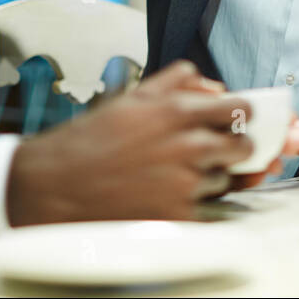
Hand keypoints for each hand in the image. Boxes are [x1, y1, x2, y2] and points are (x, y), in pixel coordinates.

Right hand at [5, 61, 256, 224]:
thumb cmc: (90, 139)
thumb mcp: (133, 97)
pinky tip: (163, 195)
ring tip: (174, 174)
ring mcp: (184, 183)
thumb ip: (178, 83)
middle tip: (217, 150)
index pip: (238, 107)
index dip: (243, 113)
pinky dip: (190, 204)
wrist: (55, 185)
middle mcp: (187, 145)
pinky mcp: (176, 215)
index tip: (239, 118)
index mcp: (177, 111)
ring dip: (209, 177)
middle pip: (242, 145)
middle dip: (236, 147)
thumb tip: (216, 87)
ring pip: (223, 178)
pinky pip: (204, 208)